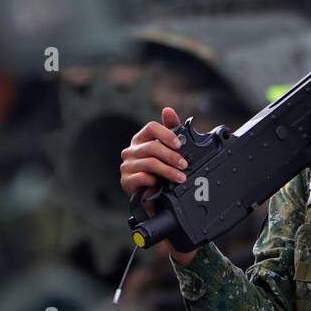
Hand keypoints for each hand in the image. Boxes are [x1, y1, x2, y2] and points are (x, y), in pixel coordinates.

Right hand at [120, 107, 197, 263]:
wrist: (155, 200)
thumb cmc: (161, 172)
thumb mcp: (169, 151)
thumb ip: (170, 130)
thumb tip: (168, 110)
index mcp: (141, 139)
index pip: (151, 127)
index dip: (166, 134)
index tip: (180, 144)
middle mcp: (131, 150)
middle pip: (152, 146)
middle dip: (171, 156)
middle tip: (184, 165)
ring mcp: (127, 166)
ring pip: (149, 163)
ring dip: (167, 171)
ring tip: (180, 178)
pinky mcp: (126, 181)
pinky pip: (140, 177)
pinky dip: (152, 180)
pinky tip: (159, 184)